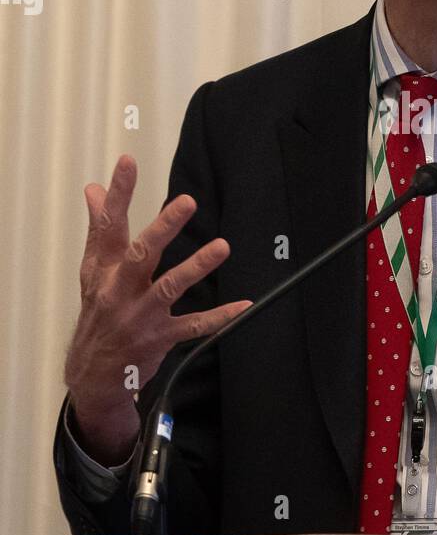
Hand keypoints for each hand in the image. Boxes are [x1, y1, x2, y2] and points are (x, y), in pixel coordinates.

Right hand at [64, 154, 251, 463]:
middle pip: (140, 254)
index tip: (128, 161)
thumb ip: (100, 228)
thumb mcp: (93, 271)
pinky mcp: (161, 337)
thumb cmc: (99, 312)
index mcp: (103, 270)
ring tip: (223, 246)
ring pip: (169, 287)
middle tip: (187, 201)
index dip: (118, 193)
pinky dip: (220, 316)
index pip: (109, 225)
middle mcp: (119, 290)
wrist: (93, 374)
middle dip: (163, 228)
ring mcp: (141, 315)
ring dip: (197, 267)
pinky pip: (194, 326)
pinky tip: (244, 304)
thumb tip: (94, 188)